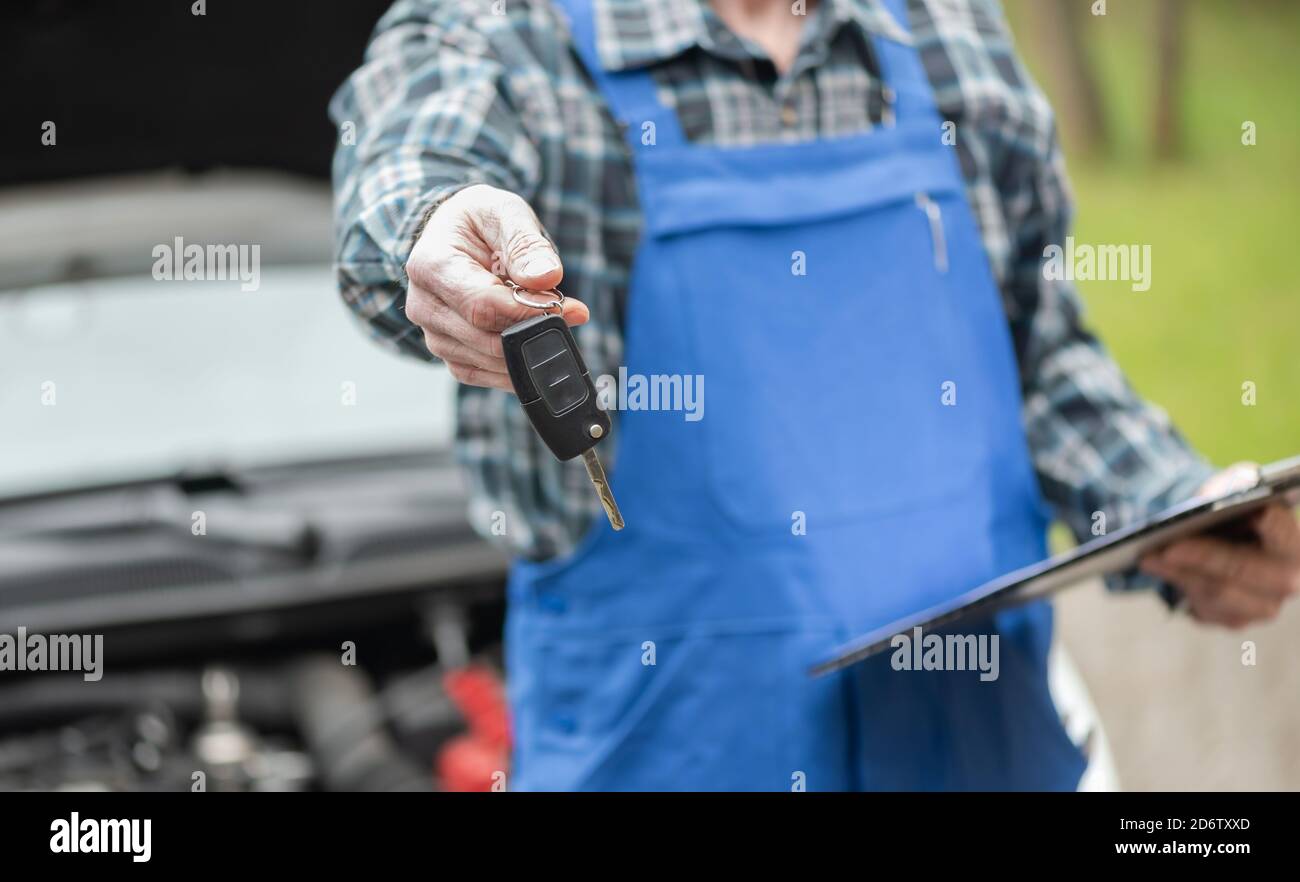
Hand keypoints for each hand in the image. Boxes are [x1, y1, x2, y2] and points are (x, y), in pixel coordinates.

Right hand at [404, 184, 588, 390]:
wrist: (457, 236)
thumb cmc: (480, 222)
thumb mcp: (505, 213)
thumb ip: (526, 245)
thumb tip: (547, 278)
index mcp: (430, 265)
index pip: (481, 304)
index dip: (526, 311)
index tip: (562, 306)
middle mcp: (424, 305)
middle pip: (484, 338)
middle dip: (532, 332)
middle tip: (569, 315)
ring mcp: (433, 334)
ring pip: (485, 361)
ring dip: (526, 350)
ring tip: (553, 322)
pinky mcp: (449, 352)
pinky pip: (482, 373)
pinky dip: (514, 367)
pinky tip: (535, 349)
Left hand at [1140, 463, 1299, 627]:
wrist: (1220, 543)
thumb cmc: (1230, 513)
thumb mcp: (1232, 488)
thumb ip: (1232, 484)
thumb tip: (1213, 497)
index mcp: (1292, 542)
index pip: (1280, 530)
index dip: (1267, 521)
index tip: (1247, 512)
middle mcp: (1288, 580)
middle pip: (1244, 569)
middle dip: (1204, 556)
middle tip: (1168, 547)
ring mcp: (1264, 606)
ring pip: (1218, 591)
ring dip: (1179, 572)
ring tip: (1148, 557)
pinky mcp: (1235, 620)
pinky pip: (1203, 607)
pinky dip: (1177, 584)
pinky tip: (1157, 569)